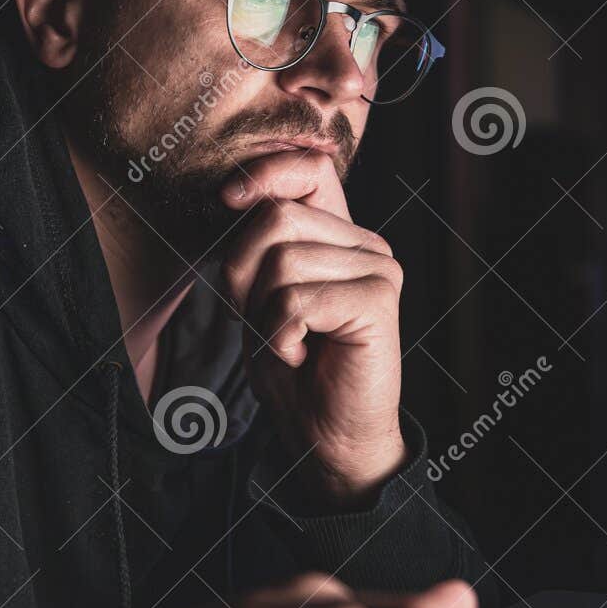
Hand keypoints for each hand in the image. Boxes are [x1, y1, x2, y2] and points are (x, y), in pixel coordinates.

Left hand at [218, 150, 405, 505]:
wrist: (328, 439)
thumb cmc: (295, 371)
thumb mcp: (260, 298)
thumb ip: (257, 247)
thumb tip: (235, 194)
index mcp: (340, 235)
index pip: (308, 168)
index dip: (264, 173)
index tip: (227, 200)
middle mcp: (366, 243)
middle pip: (276, 218)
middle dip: (245, 275)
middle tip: (268, 323)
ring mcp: (378, 268)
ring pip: (282, 261)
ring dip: (264, 315)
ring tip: (290, 343)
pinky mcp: (378, 299)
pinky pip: (296, 300)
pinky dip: (280, 336)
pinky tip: (302, 356)